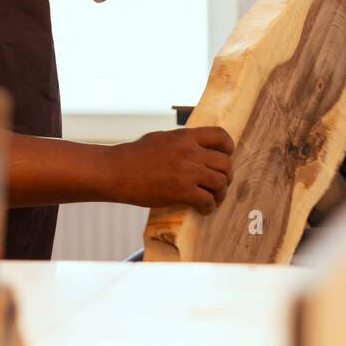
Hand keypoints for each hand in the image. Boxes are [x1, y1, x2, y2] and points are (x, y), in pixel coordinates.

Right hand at [106, 127, 234, 213]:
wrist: (116, 171)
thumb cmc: (134, 156)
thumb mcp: (161, 138)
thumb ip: (181, 142)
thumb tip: (194, 146)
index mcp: (185, 136)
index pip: (220, 136)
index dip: (228, 148)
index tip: (226, 157)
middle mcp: (190, 152)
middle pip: (224, 163)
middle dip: (227, 176)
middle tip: (220, 185)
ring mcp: (187, 171)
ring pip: (220, 182)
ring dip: (220, 193)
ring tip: (214, 199)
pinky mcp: (182, 191)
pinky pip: (207, 200)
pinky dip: (209, 207)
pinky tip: (203, 209)